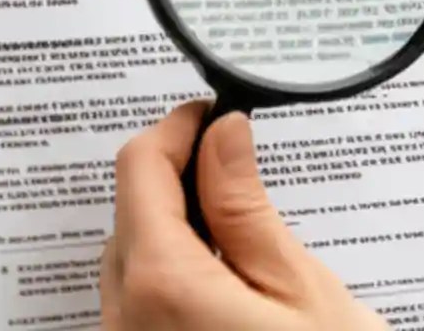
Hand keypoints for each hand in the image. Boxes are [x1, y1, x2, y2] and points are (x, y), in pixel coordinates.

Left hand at [101, 102, 385, 330]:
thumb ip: (247, 208)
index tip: (216, 114)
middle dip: (178, 175)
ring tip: (243, 225)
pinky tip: (228, 278)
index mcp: (162, 285)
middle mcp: (122, 320)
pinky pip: (138, 301)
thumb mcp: (300, 291)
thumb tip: (223, 135)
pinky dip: (174, 271)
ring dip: (174, 224)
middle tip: (238, 160)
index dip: (178, 128)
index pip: (140, 168)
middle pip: (129, 211)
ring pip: (131, 257)